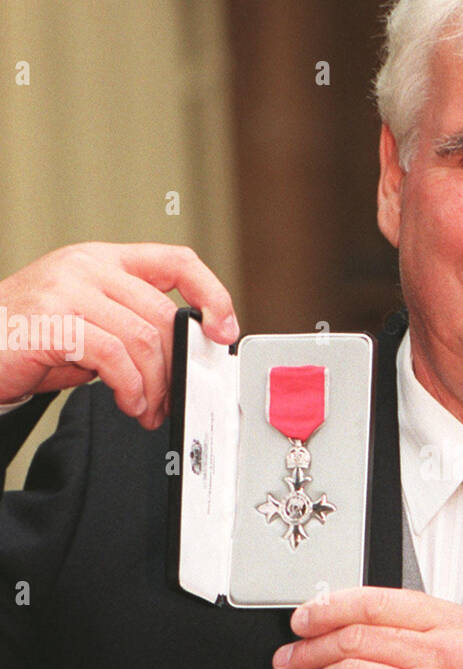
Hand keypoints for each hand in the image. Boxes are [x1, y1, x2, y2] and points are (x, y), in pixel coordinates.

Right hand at [0, 242, 237, 427]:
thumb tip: (184, 358)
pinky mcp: (53, 319)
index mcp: (104, 260)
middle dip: (176, 367)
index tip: (224, 330)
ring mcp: (68, 287)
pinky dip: (129, 386)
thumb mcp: (90, 326)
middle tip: (171, 400)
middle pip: (164, 314)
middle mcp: (88, 265)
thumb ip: (131, 327)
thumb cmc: (30, 343)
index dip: (212, 292)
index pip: (176, 260)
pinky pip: (113, 356)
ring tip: (145, 408)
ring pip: (143, 338)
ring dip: (154, 385)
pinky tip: (127, 402)